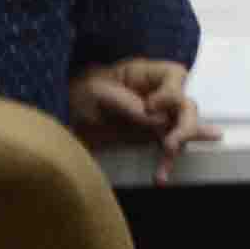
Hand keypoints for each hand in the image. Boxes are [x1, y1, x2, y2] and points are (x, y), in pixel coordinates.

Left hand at [68, 57, 210, 152]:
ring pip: (181, 128)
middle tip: (172, 142)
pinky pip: (165, 148)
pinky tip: (163, 175)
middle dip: (185, 123)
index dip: (171, 92)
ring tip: (167, 160)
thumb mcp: (97, 92)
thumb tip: (157, 118)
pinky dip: (166, 162)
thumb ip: (127, 104)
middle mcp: (157, 93)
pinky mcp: (149, 136)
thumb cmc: (78, 93)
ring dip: (178, 145)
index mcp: (145, 73)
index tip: (151, 106)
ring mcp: (156, 116)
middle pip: (185, 104)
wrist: (63, 116)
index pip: (174, 76)